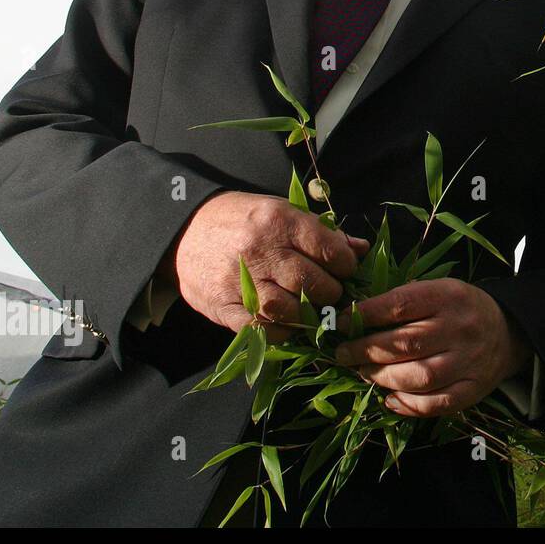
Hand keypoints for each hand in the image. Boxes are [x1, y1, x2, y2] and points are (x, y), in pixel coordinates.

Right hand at [163, 190, 368, 339]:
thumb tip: (360, 249)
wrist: (184, 231)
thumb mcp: (281, 212)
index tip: (344, 269)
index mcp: (279, 222)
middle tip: (331, 292)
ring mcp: (239, 282)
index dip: (345, 264)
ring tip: (313, 308)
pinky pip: (261, 329)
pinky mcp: (223, 306)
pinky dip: (282, 331)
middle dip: (331, 292)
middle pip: (313, 283)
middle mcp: (260, 251)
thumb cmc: (242, 220)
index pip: (329, 250)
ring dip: (309, 315)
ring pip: (289, 310)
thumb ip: (321, 232)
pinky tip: (289, 322)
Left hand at [332, 278, 533, 417]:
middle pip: (405, 344)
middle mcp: (460, 328)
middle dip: (365, 351)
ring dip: (382, 378)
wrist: (507, 332)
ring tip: (363, 373)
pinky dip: (409, 406)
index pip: (400, 305)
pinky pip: (438, 404)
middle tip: (344, 354)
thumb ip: (404, 300)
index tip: (342, 323)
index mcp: (448, 296)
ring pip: (419, 377)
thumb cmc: (459, 309)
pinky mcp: (473, 388)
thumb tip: (356, 318)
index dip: (366, 315)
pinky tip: (389, 399)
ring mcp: (468, 361)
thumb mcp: (438, 289)